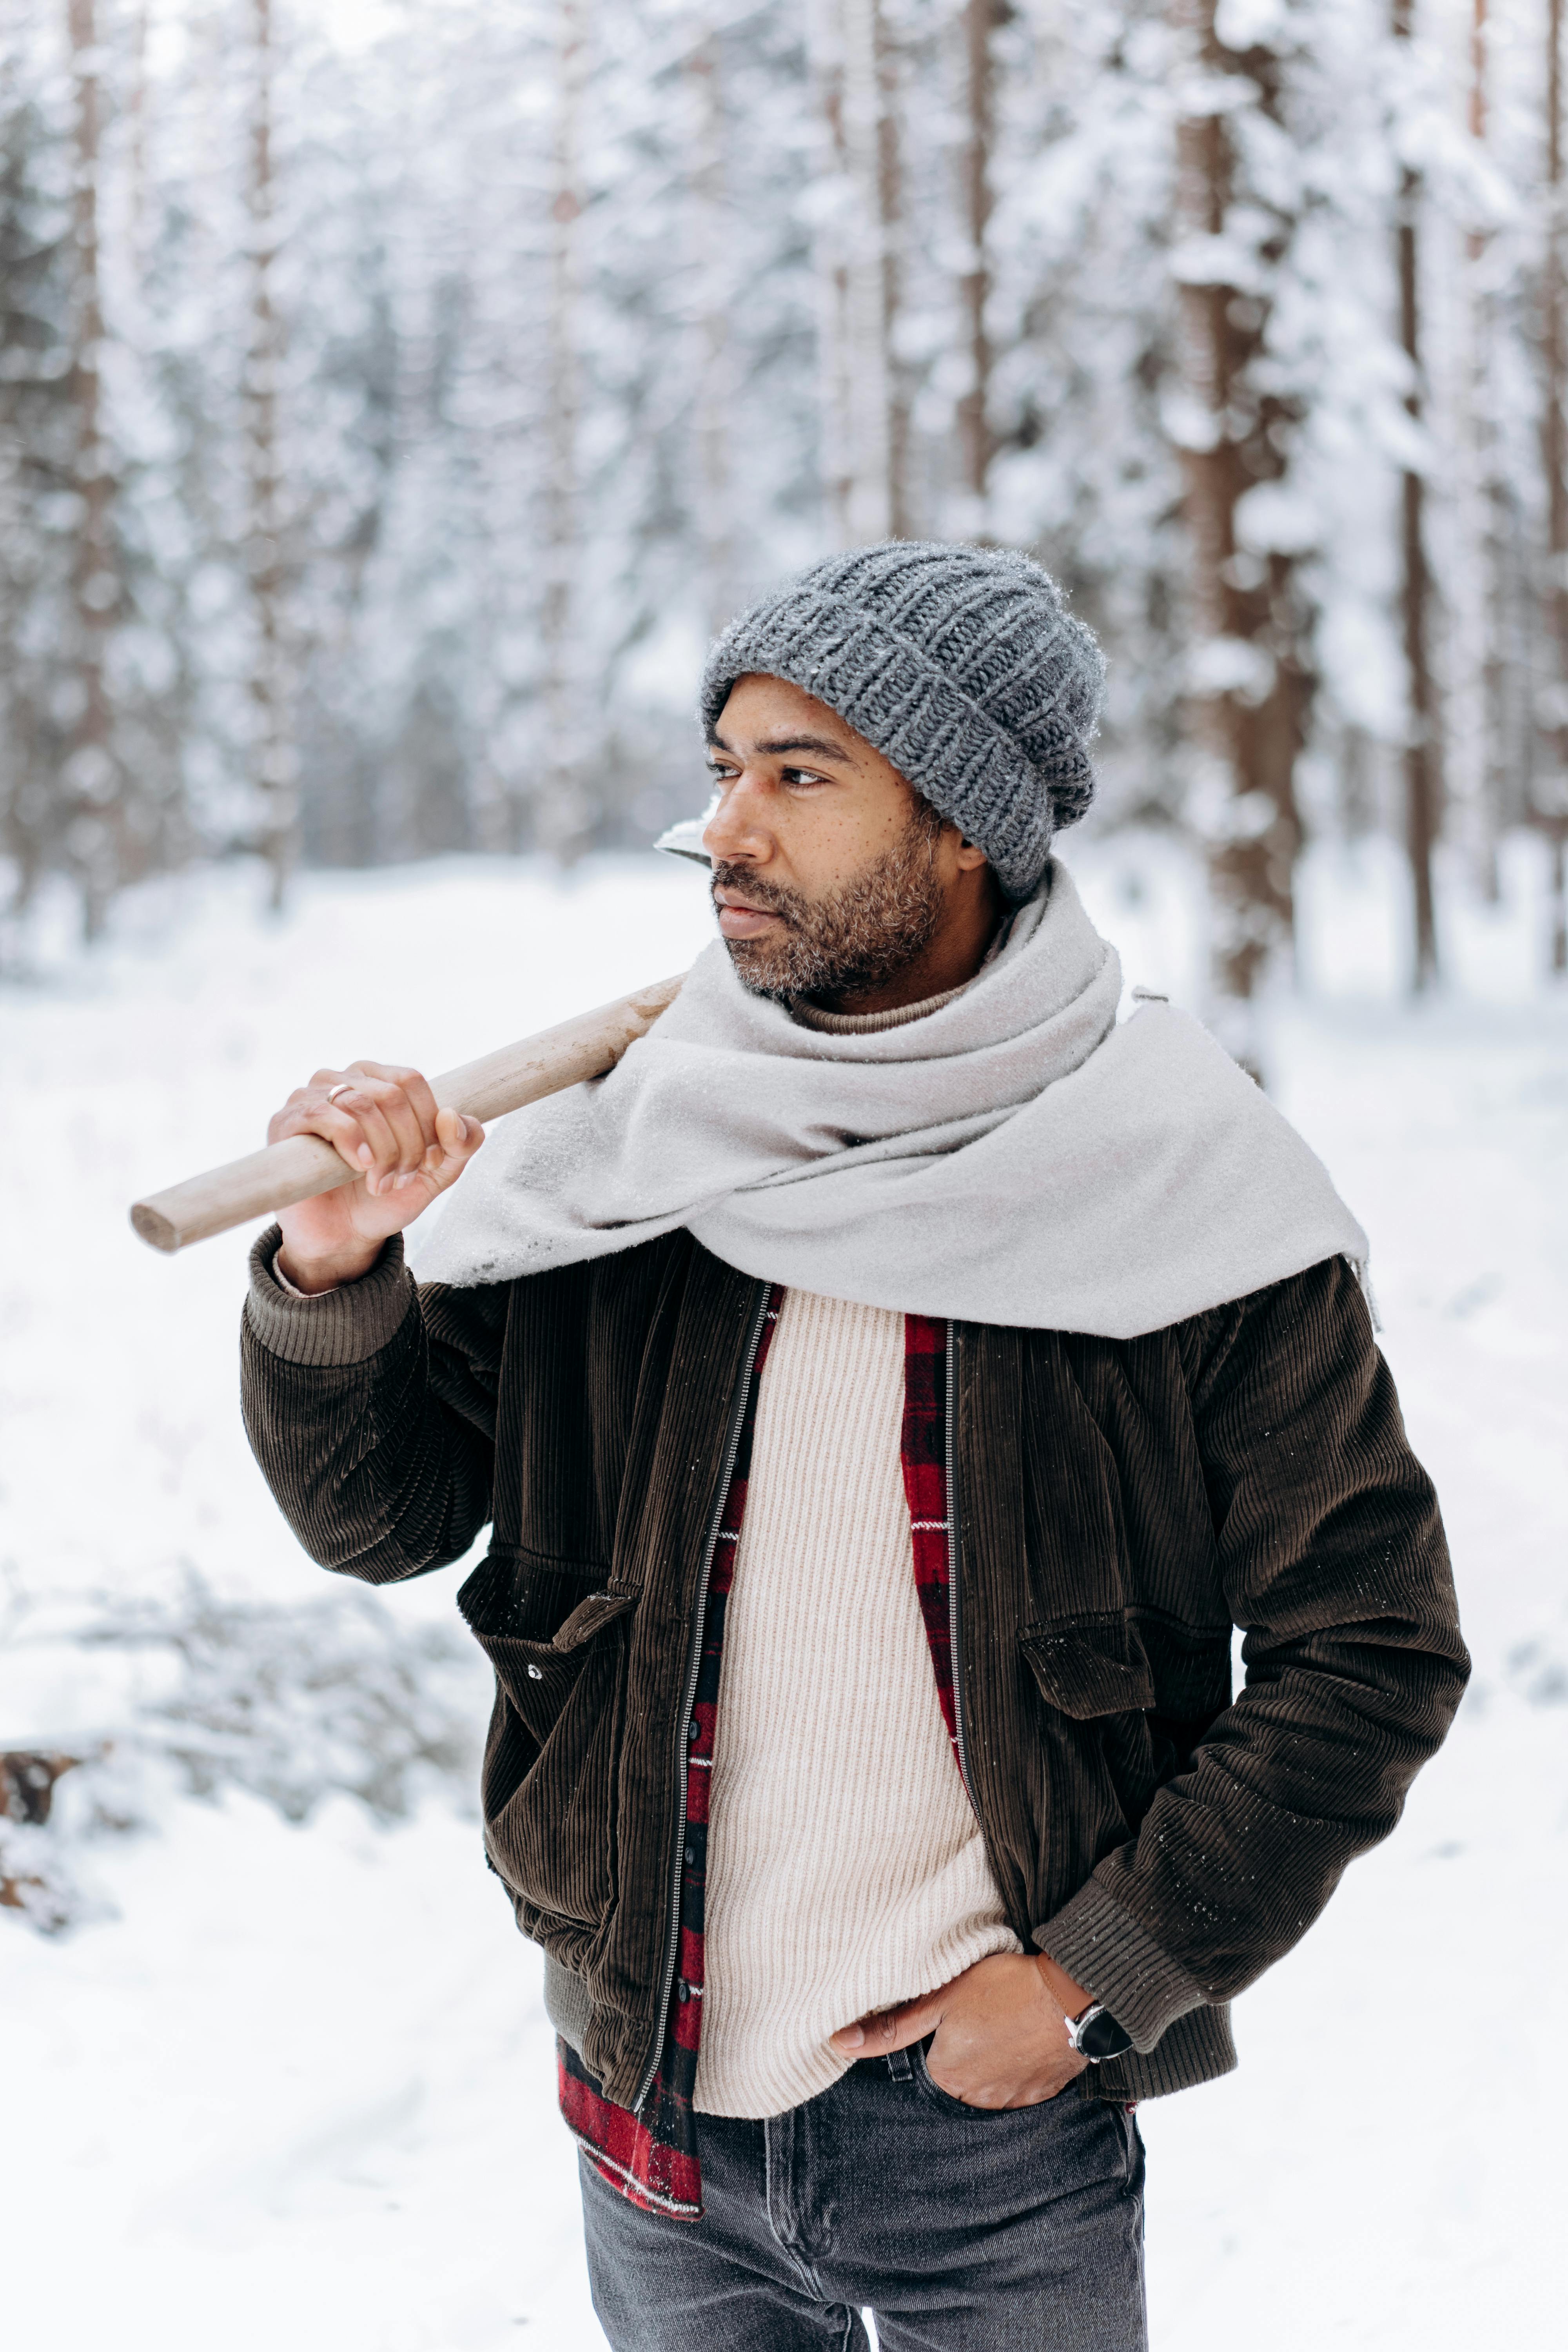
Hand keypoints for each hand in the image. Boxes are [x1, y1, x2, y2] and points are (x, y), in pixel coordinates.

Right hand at [269, 1061, 484, 1291]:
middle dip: (408, 1143)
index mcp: (377, 1080)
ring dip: (382, 1149)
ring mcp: (310, 1097)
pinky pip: (322, 1113)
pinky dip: (351, 1140)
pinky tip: (360, 1165)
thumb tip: (451, 1116)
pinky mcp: (286, 1122)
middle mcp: (342, 1079)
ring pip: (361, 1103)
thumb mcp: (438, 1171)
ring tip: (380, 1183)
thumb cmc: (387, 1196)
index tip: (429, 1162)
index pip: (410, 1081)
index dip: (428, 1123)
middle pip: (391, 1093)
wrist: (344, 1236)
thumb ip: (462, 1143)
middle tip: (401, 1178)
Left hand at [828, 1952, 1090, 2110]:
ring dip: (995, 2061)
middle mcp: (978, 2100)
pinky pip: (1022, 2086)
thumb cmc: (1003, 1988)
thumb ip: (890, 2026)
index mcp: (947, 2077)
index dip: (942, 2033)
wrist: (1070, 1995)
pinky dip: (1022, 2066)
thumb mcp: (940, 1998)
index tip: (958, 2013)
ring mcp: (1014, 2101)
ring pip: (991, 2083)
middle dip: (968, 2050)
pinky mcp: (1043, 2094)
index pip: (931, 2062)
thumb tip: (837, 2043)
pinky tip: (1027, 2038)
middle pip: (960, 2076)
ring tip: (1007, 2024)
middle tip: (985, 2015)